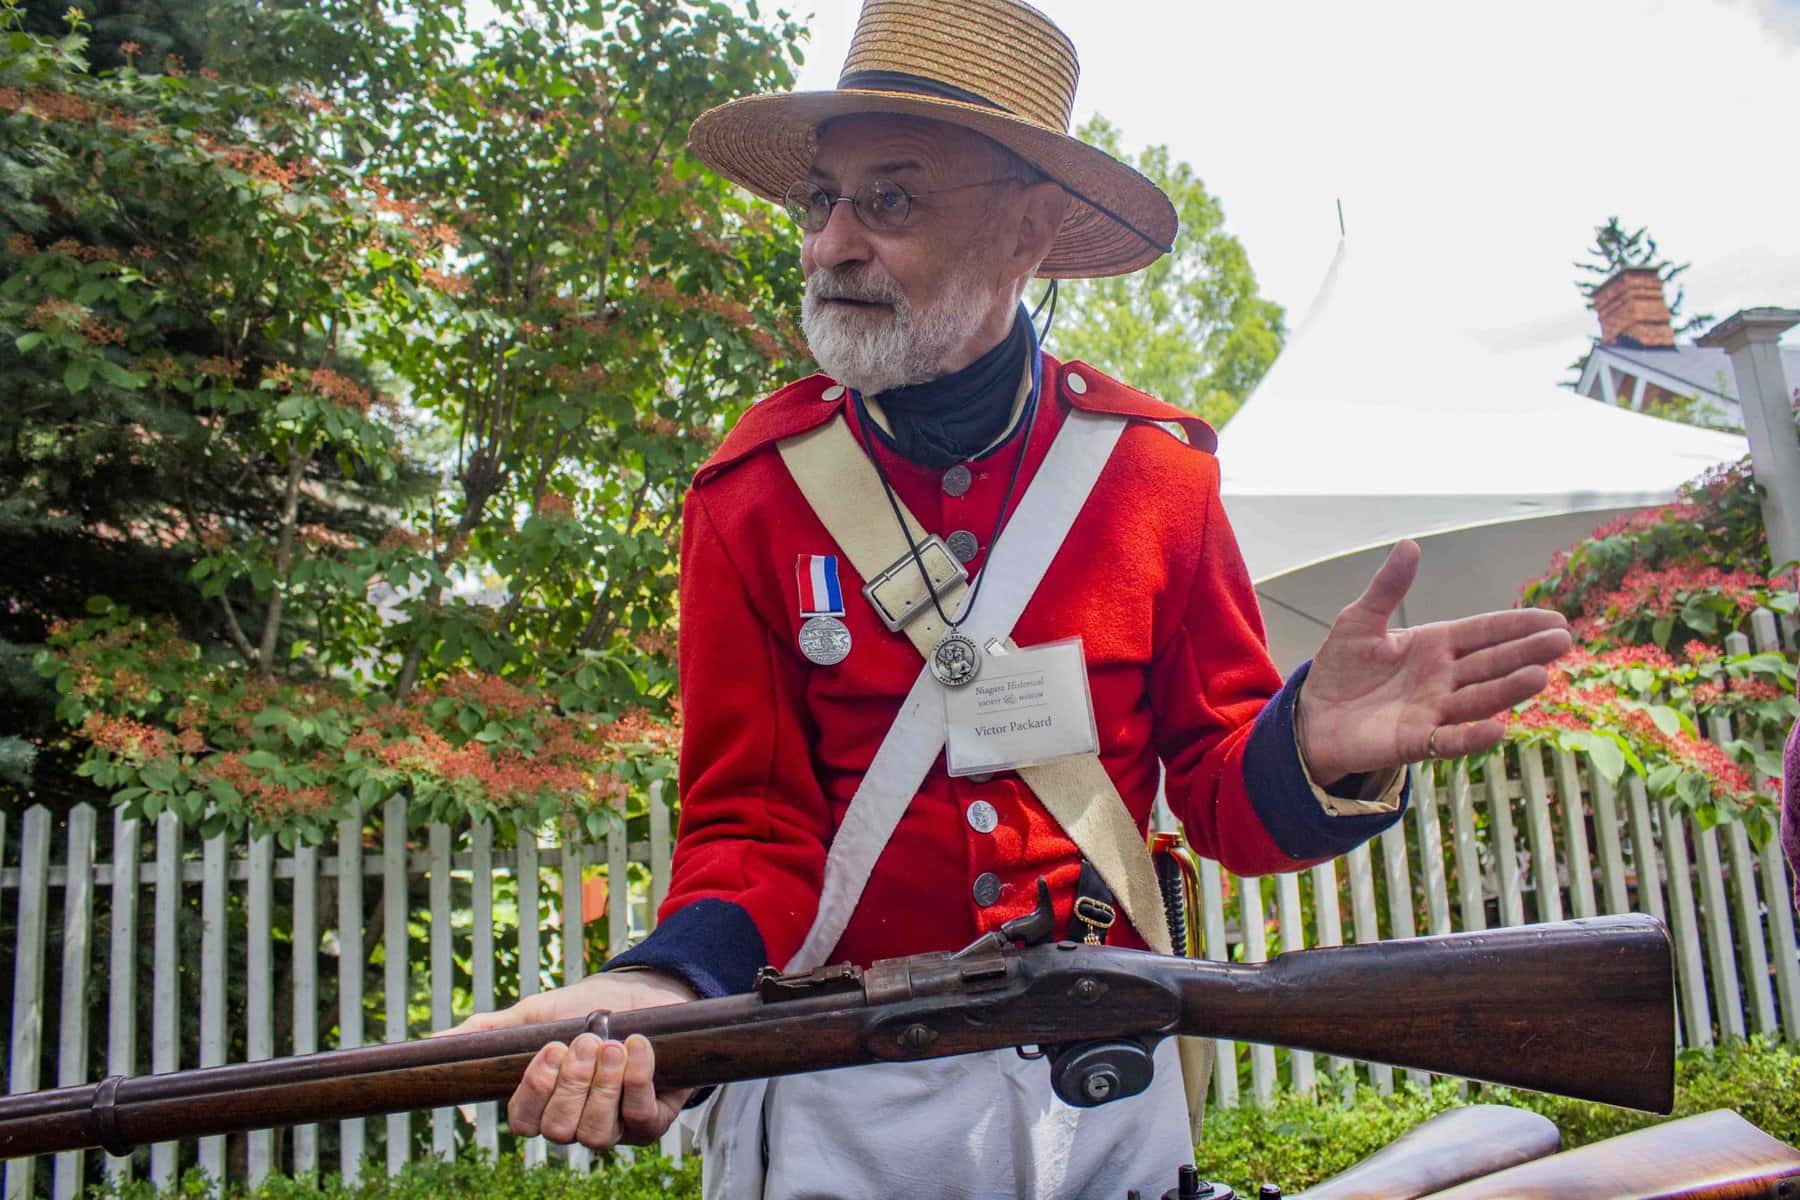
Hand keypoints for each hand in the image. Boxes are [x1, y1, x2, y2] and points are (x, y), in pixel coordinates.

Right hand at [451, 970, 698, 1148]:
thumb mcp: (536, 1015)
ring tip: (612, 1045)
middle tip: (586, 1041)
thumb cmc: (585, 1009)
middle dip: (572, 1084)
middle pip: (558, 1130)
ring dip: (603, 1086)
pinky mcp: (651, 1121)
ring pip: (595, 1134)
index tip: (550, 1050)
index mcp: (544, 1103)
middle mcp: (575, 1122)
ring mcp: (614, 1127)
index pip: (523, 1121)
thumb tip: (434, 1042)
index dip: (535, 1091)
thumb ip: (490, 1032)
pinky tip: (638, 1048)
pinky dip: (637, 1081)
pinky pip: (641, 1120)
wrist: (646, 994)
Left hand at [1297, 540, 1570, 782]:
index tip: (1554, 620)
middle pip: (1491, 663)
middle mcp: (1443, 677)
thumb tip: (1411, 544)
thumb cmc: (1343, 667)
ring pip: (1479, 699)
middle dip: (1526, 653)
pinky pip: (1448, 740)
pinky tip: (1498, 731)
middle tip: (1563, 642)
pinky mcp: (1415, 742)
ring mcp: (1433, 710)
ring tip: (1539, 677)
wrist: (1315, 714)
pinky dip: (1472, 737)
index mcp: (1435, 645)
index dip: (1517, 626)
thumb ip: (1387, 587)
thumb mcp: (1360, 620)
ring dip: (1508, 690)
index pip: (1484, 632)